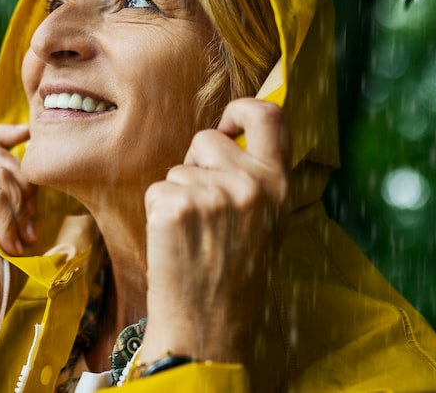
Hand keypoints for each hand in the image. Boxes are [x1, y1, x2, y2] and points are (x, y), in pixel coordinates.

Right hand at [0, 124, 35, 391]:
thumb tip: (53, 179)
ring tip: (19, 241)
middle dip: (27, 187)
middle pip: (2, 157)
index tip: (30, 131)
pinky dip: (7, 219)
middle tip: (30, 228)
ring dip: (20, 208)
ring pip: (0, 173)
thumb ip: (27, 209)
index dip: (7, 134)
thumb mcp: (22, 240)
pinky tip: (9, 245)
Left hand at [141, 98, 289, 376]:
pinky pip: (157, 189)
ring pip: (178, 169)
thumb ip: (256, 180)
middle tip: (201, 207)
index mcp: (278, 185)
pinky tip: (175, 244)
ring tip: (193, 236)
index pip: (269, 115)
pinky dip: (158, 213)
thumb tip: (232, 136)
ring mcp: (211, 194)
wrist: (210, 327)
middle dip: (196, 161)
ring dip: (177, 194)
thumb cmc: (235, 277)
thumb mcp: (266, 224)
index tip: (226, 125)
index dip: (241, 109)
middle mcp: (249, 184)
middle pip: (207, 139)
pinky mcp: (174, 206)